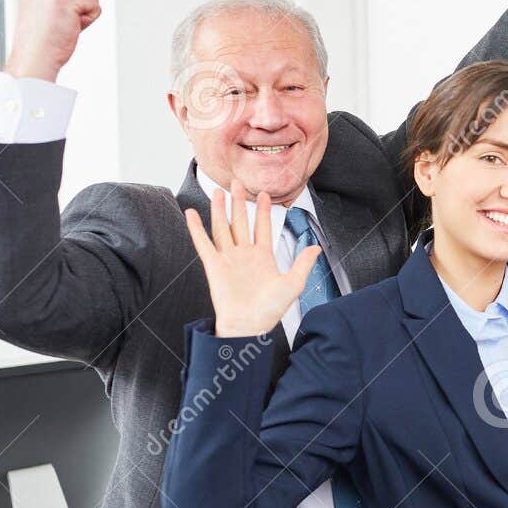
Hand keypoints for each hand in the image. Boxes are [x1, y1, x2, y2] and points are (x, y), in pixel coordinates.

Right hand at [4, 0, 101, 82]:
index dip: (73, 8)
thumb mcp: (46, 17)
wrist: (35, 60)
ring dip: (85, 15)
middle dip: (81, 9)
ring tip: (65, 27)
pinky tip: (70, 27)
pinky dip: (89, 20)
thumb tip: (79, 3)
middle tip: (63, 26)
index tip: (56, 23)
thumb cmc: (42, 46)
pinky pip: (95, 5)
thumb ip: (58, 4)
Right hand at [184, 179, 319, 337]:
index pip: (263, 227)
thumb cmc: (270, 310)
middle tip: (237, 183)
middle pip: (241, 222)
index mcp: (263, 257)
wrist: (249, 325)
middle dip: (239, 202)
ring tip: (217, 191)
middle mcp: (244, 255)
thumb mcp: (293, 283)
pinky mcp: (213, 265)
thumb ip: (303, 263)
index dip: (263, 211)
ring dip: (220, 210)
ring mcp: (228, 259)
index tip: (264, 194)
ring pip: (223, 228)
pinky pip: (203, 243)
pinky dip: (196, 228)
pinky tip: (191, 213)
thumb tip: (316, 247)